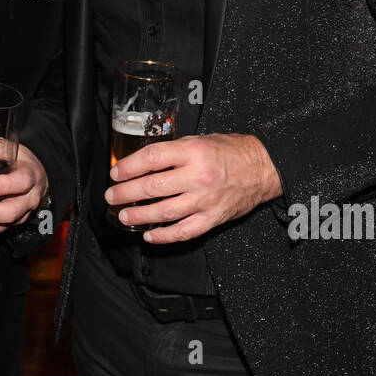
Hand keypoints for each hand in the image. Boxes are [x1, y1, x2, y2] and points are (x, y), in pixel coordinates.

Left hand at [104, 133, 281, 243]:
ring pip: (164, 212)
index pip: (151, 158)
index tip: (116, 173)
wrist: (263, 168)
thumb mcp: (200, 140)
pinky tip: (150, 234)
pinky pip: (183, 231)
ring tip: (124, 215)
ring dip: (139, 215)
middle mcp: (197, 176)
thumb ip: (173, 151)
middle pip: (152, 187)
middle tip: (112, 196)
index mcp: (193, 152)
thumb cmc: (231, 151)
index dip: (128, 167)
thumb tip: (144, 162)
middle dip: (126, 193)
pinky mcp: (213, 218)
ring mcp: (205, 200)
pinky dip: (164, 236)